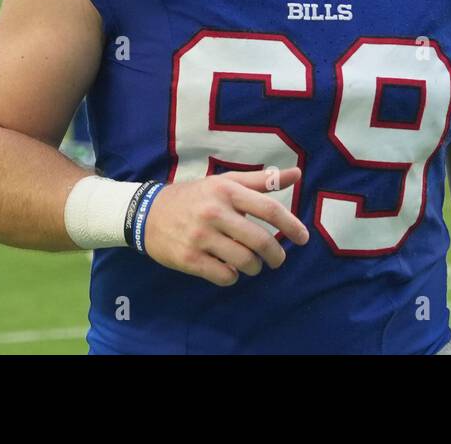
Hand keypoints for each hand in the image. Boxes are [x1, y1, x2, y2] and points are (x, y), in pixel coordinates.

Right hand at [144, 167, 310, 285]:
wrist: (146, 213)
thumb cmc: (194, 196)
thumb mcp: (224, 182)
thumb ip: (261, 181)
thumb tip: (297, 174)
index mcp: (227, 190)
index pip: (269, 208)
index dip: (291, 225)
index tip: (303, 238)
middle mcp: (215, 212)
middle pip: (260, 241)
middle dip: (276, 255)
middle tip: (277, 259)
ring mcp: (201, 237)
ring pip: (245, 262)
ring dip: (254, 267)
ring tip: (252, 264)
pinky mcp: (189, 259)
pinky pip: (224, 276)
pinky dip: (233, 276)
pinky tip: (229, 269)